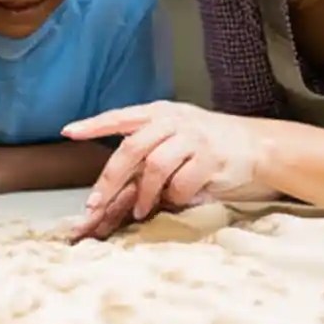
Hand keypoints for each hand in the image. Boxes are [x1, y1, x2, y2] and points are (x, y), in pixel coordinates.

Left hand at [63, 101, 271, 228]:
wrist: (255, 143)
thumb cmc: (205, 142)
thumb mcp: (174, 130)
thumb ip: (145, 145)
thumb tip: (112, 177)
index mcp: (158, 112)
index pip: (119, 116)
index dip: (93, 125)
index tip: (68, 132)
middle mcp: (173, 121)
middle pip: (131, 148)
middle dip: (109, 180)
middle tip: (93, 205)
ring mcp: (193, 137)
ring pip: (155, 167)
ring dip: (145, 195)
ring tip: (139, 211)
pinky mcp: (211, 157)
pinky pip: (182, 183)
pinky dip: (174, 197)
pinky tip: (176, 200)